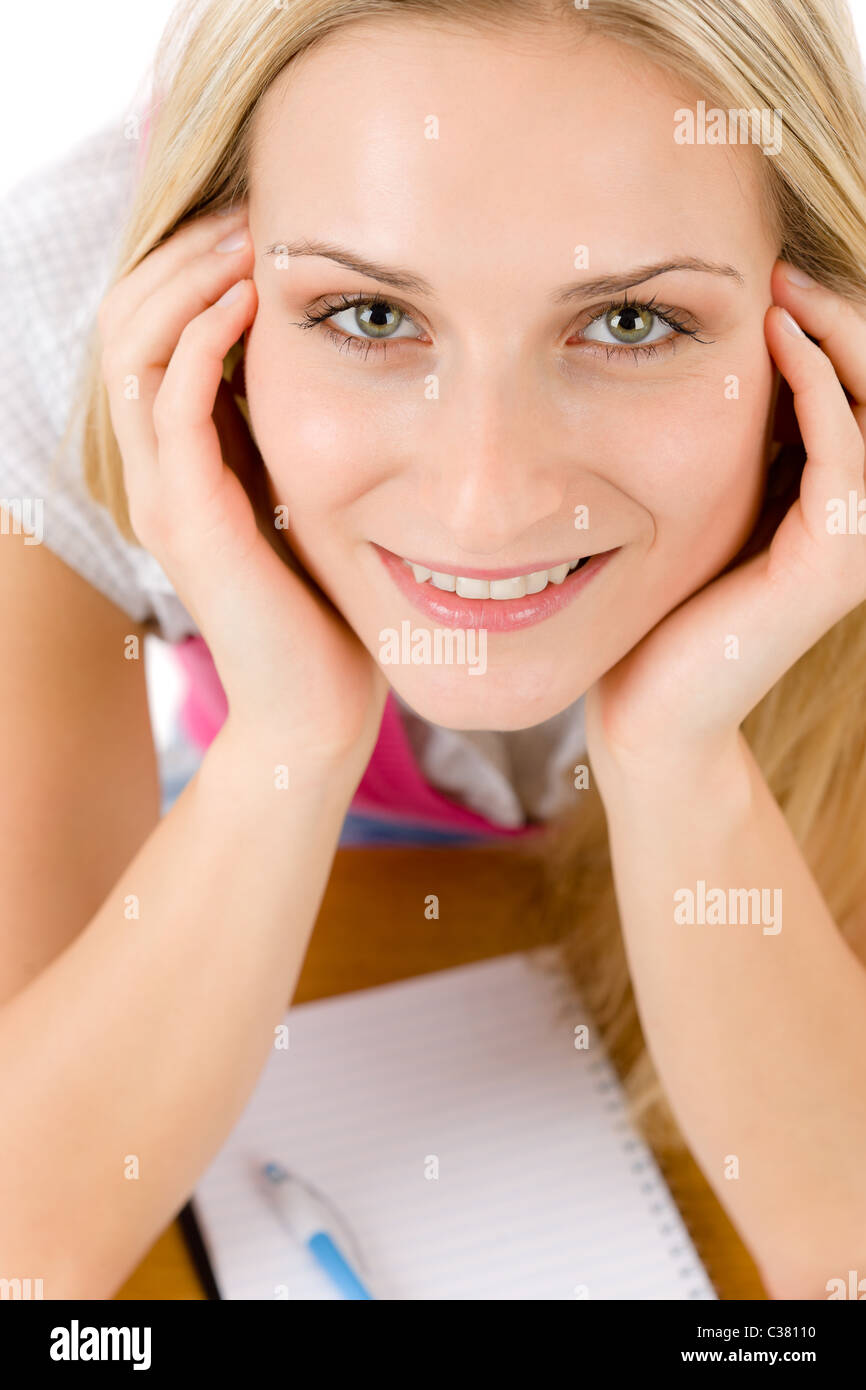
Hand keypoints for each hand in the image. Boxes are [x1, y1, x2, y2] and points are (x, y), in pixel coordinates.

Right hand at [99, 208, 386, 776]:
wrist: (316, 709)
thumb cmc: (327, 609)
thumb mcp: (308, 497)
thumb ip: (292, 434)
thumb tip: (332, 360)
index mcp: (178, 461)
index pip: (146, 333)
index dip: (187, 266)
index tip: (256, 223)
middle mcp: (155, 470)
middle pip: (121, 323)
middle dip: (180, 252)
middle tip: (247, 208)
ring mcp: (163, 495)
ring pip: (130, 350)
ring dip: (185, 279)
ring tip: (246, 237)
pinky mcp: (190, 520)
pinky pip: (171, 406)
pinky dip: (198, 341)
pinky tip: (248, 300)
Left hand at [584, 258, 865, 786]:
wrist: (650, 707)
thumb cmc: (663, 609)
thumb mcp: (706, 508)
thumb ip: (740, 451)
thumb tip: (727, 362)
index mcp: (837, 510)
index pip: (861, 399)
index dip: (832, 333)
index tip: (774, 281)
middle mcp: (861, 524)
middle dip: (845, 321)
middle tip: (785, 270)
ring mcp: (857, 546)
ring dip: (839, 339)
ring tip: (784, 291)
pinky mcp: (832, 564)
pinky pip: (846, 451)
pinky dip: (821, 388)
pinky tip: (781, 342)